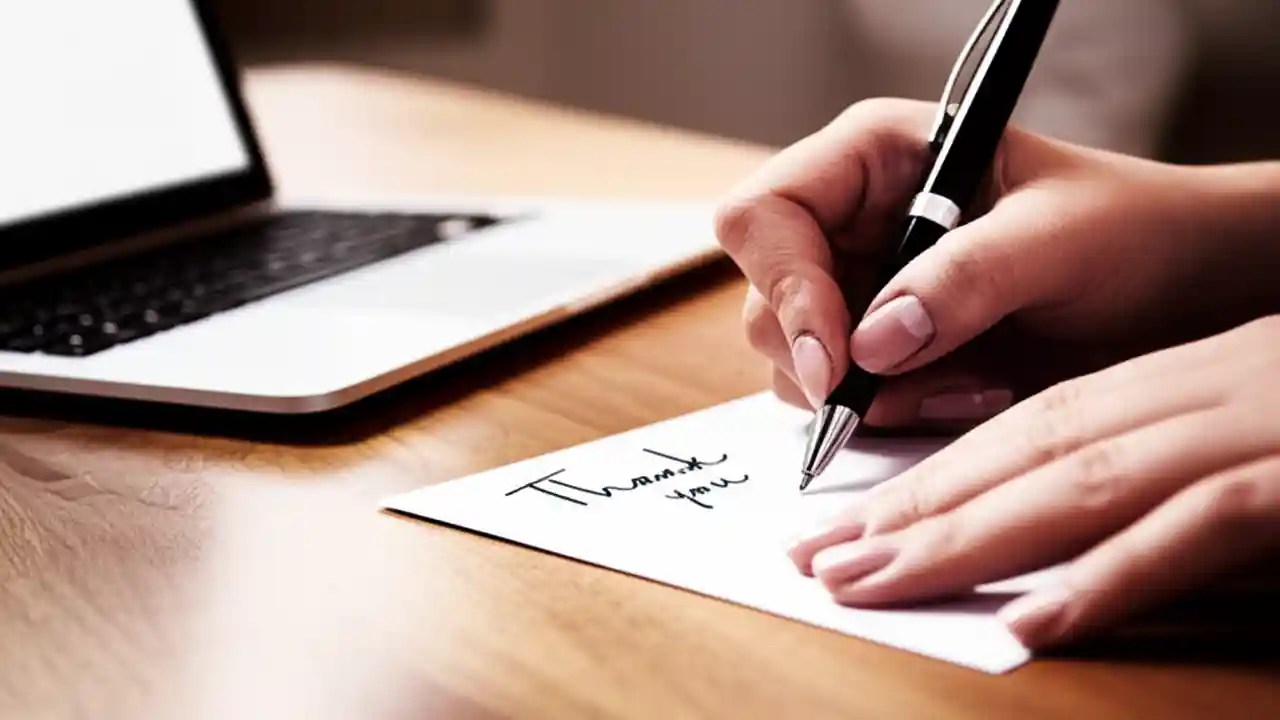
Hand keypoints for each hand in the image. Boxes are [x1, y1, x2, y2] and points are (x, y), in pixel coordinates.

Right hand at [715, 98, 1279, 428]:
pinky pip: (846, 401)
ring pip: (797, 363)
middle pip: (766, 301)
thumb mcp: (1060, 240)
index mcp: (874, 160)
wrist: (1178, 290)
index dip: (784, 286)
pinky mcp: (882, 351)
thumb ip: (964, 280)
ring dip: (876, 396)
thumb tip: (870, 344)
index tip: (837, 358)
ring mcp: (861, 291)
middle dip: (829, 359)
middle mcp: (851, 224)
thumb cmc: (1132, 232)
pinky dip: (897, 416)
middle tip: (905, 386)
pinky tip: (969, 395)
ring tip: (972, 384)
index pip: (764, 215)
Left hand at [788, 316, 1279, 648]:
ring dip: (967, 536)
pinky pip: (1197, 528)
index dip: (932, 476)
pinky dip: (1109, 575)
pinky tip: (1030, 620)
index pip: (1028, 422)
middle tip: (817, 562)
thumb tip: (1064, 522)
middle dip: (914, 508)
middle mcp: (1196, 393)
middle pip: (1028, 446)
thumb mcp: (1255, 422)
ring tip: (869, 583)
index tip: (847, 526)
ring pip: (1081, 479)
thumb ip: (1163, 459)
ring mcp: (1246, 431)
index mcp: (1179, 379)